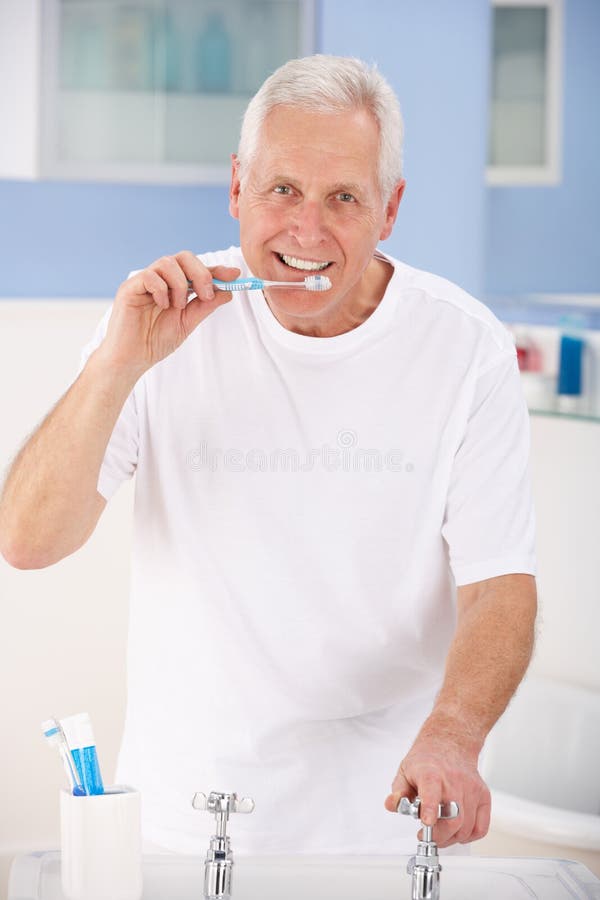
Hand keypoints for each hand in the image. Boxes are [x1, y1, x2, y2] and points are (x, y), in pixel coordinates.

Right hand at [99, 250, 239, 373]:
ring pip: (167, 262)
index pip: (197, 270)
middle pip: (183, 257)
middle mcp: (160, 279)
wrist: (132, 359)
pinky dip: (162, 289)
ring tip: (178, 306)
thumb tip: (228, 292)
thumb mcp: (187, 322)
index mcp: (174, 286)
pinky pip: (150, 275)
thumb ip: (205, 306)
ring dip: (180, 284)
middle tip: (205, 295)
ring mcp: (144, 281)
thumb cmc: (155, 341)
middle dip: (200, 273)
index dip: (216, 270)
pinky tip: (162, 306)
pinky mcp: (130, 288)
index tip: (235, 275)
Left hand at [384, 720, 490, 846]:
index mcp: (431, 773)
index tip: (427, 822)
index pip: (432, 791)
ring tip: (440, 832)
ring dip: (452, 838)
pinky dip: (469, 836)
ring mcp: (471, 789)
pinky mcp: (483, 795)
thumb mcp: (405, 772)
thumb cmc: (427, 760)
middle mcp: (454, 781)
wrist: (449, 744)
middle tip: (428, 836)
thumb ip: (398, 792)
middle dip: (440, 836)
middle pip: (454, 818)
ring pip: (467, 827)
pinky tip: (457, 832)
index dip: (430, 809)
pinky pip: (481, 827)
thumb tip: (392, 804)